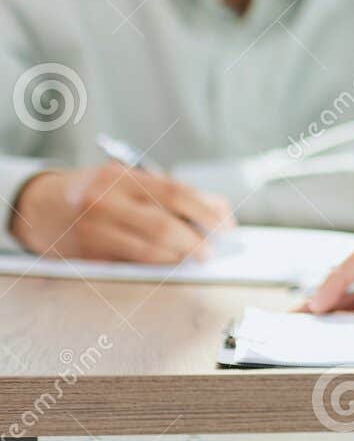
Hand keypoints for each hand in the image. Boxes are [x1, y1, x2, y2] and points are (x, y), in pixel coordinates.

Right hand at [9, 161, 234, 261]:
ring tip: (197, 257)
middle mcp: (106, 202)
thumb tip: (216, 209)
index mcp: (122, 177)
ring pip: (149, 249)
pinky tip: (171, 262)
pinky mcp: (88, 254)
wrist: (39, 206)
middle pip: (164, 224)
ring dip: (180, 256)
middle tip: (213, 250)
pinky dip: (158, 264)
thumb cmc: (95, 191)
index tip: (227, 224)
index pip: (176, 193)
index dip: (207, 210)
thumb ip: (168, 191)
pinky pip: (132, 262)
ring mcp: (95, 230)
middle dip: (197, 239)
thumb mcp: (127, 179)